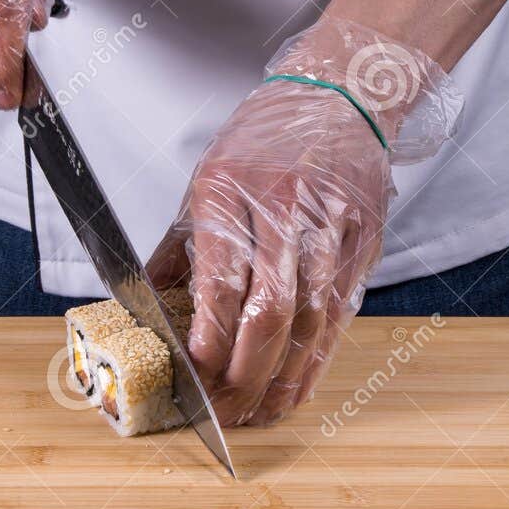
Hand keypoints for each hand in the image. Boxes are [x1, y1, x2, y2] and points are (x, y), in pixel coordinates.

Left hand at [147, 19, 460, 425]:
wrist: (337, 95)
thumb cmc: (261, 143)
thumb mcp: (204, 183)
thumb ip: (176, 252)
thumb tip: (143, 312)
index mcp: (227, 189)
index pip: (221, 282)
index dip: (209, 341)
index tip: (194, 381)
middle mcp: (280, 206)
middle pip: (271, 309)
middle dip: (247, 372)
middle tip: (225, 412)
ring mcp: (329, 223)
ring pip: (312, 318)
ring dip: (286, 376)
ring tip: (261, 412)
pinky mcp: (365, 237)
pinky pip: (342, 310)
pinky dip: (320, 356)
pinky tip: (299, 384)